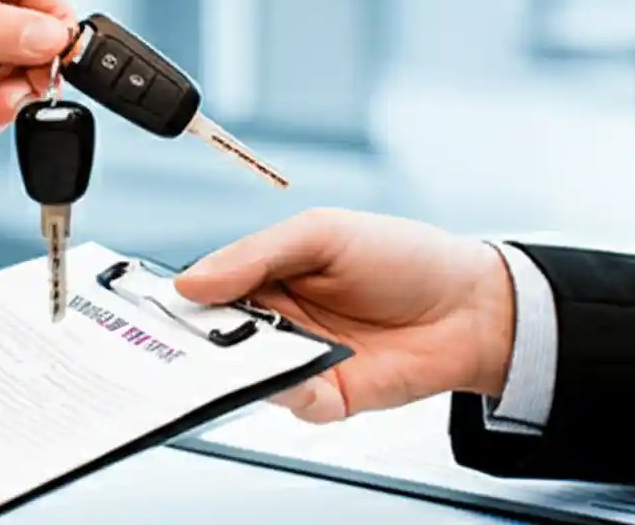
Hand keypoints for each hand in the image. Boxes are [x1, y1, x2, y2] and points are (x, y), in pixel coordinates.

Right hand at [175, 208, 515, 423]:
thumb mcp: (321, 234)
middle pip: (217, 334)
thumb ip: (254, 256)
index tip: (163, 302)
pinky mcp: (326, 395)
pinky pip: (289, 401)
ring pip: (246, 371)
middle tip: (188, 333)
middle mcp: (277, 318)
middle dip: (200, 336)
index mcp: (268, 273)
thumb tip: (191, 281)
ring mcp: (300, 358)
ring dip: (241, 364)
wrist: (471, 304)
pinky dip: (287, 390)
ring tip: (246, 347)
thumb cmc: (402, 256)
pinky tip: (300, 372)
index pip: (209, 288)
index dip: (185, 297)